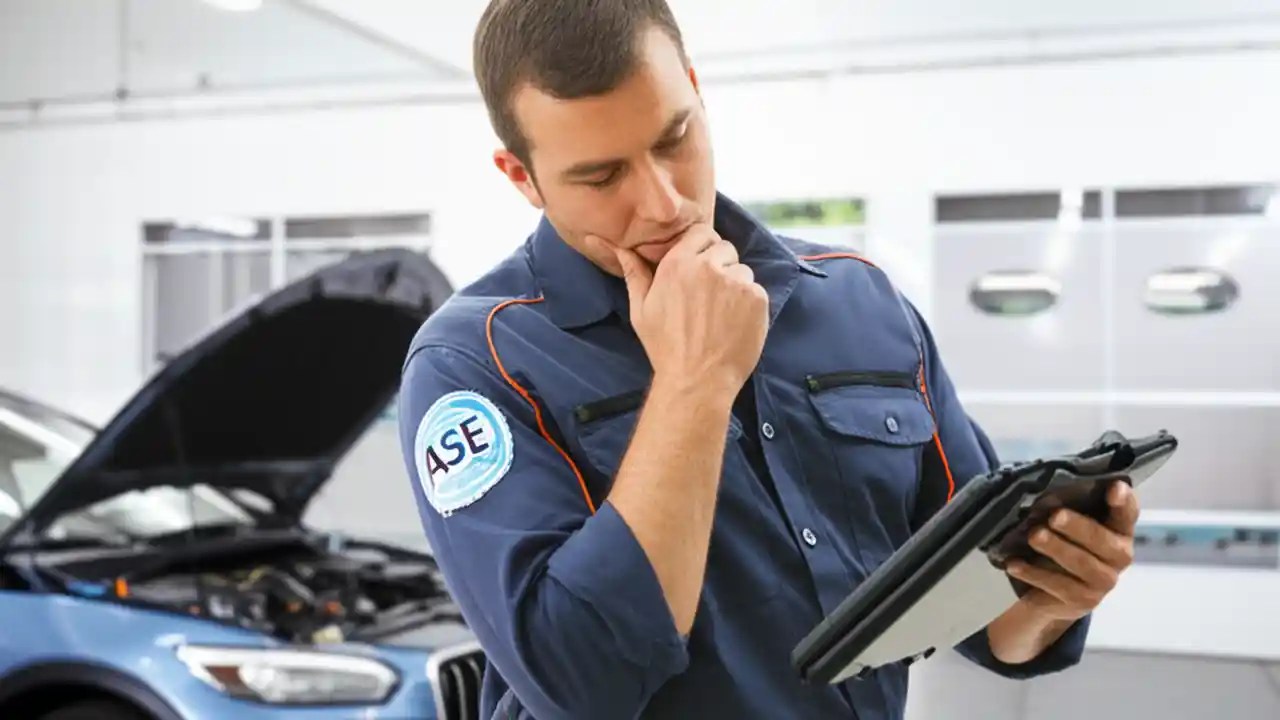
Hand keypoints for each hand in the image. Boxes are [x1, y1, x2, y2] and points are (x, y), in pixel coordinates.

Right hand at [594, 224, 768, 399]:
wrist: (697, 380)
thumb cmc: (665, 347)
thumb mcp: (641, 310)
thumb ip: (635, 274)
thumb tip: (622, 248)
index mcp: (678, 263)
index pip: (701, 232)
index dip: (703, 247)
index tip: (701, 265)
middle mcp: (708, 266)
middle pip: (725, 248)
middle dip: (720, 265)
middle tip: (711, 295)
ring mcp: (736, 281)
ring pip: (742, 270)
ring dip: (735, 285)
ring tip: (722, 313)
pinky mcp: (756, 298)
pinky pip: (756, 290)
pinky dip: (749, 304)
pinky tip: (735, 323)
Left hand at [1005, 480, 1138, 622]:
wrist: (1055, 595)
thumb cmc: (1066, 545)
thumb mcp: (1070, 527)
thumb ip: (1069, 509)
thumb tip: (1046, 495)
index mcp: (1120, 531)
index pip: (1127, 514)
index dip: (1123, 501)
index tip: (1115, 487)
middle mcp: (1120, 557)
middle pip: (1102, 540)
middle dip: (1078, 526)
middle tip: (1055, 516)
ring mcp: (1103, 582)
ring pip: (1081, 563)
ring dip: (1055, 548)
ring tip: (1034, 536)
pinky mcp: (1083, 601)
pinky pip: (1057, 585)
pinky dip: (1033, 572)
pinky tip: (1013, 564)